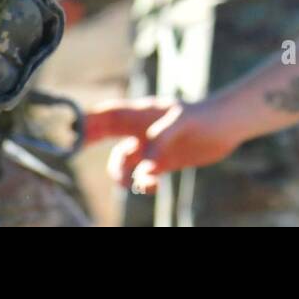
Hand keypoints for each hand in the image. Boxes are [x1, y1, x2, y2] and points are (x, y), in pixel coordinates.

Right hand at [82, 97, 240, 192]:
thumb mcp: (182, 123)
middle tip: (76, 149)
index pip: (109, 114)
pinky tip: (153, 186)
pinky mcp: (161, 162)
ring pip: (123, 161)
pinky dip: (142, 183)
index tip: (72, 129)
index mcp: (143, 113)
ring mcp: (150, 146)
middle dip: (92, 141)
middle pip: (107, 133)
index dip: (89, 119)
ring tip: (137, 181)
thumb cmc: (203, 116)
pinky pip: (141, 175)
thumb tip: (143, 166)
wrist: (227, 127)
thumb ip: (161, 140)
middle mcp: (142, 129)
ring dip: (122, 173)